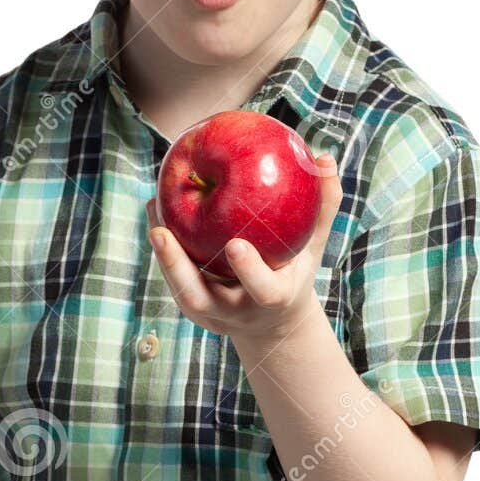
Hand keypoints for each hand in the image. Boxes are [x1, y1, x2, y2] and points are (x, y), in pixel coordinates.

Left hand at [145, 151, 341, 340]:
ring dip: (161, 255)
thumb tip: (326, 158)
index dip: (249, 271)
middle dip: (177, 269)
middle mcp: (236, 313)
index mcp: (273, 300)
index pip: (262, 290)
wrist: (272, 322)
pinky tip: (156, 209)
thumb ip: (322, 207)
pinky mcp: (193, 309)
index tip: (236, 245)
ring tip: (153, 209)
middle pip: (200, 300)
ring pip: (179, 289)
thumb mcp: (313, 246)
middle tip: (160, 233)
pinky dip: (162, 247)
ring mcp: (211, 315)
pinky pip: (173, 278)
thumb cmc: (294, 272)